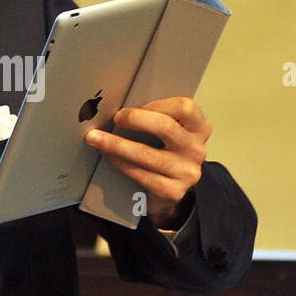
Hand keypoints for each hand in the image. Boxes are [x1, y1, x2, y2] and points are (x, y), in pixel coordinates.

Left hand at [84, 96, 210, 227]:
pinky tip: (108, 156)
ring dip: (116, 144)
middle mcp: (196, 150)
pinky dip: (120, 163)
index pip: (185, 108)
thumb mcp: (170, 134)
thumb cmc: (165, 154)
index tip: (137, 104)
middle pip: (165, 127)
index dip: (158, 103)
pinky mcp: (172, 191)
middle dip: (135, 119)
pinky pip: (140, 174)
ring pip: (146, 154)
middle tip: (115, 118)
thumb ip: (158, 118)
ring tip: (95, 138)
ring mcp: (186, 172)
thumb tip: (122, 105)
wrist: (170, 191)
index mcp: (199, 129)